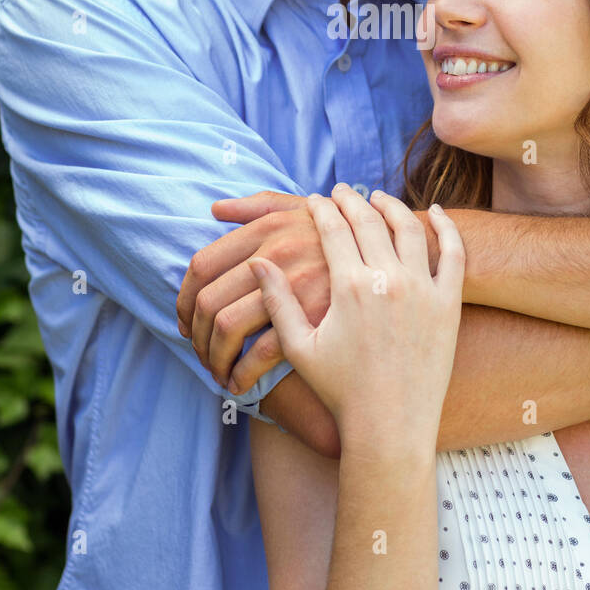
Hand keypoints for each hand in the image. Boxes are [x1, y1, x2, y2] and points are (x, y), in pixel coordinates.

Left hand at [176, 191, 332, 389]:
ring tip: (218, 372)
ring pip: (225, 328)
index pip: (200, 264)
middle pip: (205, 300)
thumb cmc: (349, 240)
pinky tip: (241, 383)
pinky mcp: (315, 320)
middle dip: (193, 335)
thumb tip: (215, 208)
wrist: (408, 260)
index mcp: (268, 228)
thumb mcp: (306, 212)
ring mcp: (295, 286)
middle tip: (197, 352)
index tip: (183, 321)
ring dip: (212, 358)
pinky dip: (241, 374)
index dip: (181, 298)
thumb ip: (260, 206)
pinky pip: (258, 353)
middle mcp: (276, 252)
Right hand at [247, 184, 464, 452]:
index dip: (321, 208)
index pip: (333, 228)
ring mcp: (423, 289)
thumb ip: (277, 301)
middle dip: (352, 200)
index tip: (314, 199)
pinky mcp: (449, 303)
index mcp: (348, 286)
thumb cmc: (340, 390)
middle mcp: (388, 279)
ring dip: (392, 206)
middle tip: (342, 191)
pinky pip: (453, 253)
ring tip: (379, 199)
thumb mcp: (299, 347)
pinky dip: (446, 227)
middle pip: (369, 220)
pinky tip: (435, 213)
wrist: (390, 426)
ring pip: (409, 228)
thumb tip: (258, 262)